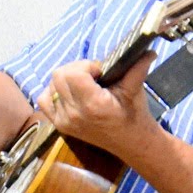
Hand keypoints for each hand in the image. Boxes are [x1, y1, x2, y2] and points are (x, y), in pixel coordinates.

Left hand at [36, 52, 158, 157]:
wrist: (130, 142)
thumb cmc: (134, 115)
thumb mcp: (135, 90)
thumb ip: (137, 68)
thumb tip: (148, 50)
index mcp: (93, 104)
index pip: (73, 73)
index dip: (87, 66)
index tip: (100, 72)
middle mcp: (74, 113)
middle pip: (59, 76)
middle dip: (76, 69)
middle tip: (93, 76)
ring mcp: (64, 121)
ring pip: (51, 86)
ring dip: (66, 80)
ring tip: (83, 85)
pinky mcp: (59, 125)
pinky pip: (44, 101)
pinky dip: (53, 92)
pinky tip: (69, 93)